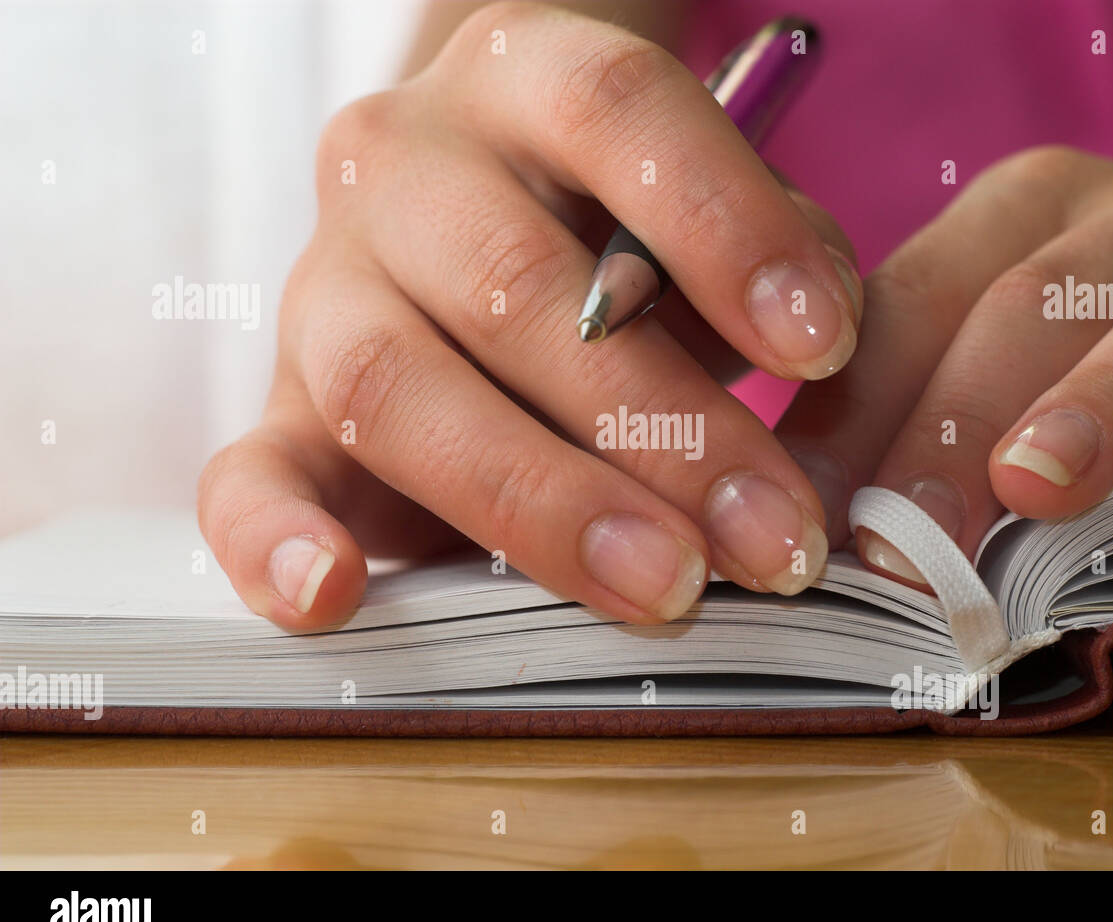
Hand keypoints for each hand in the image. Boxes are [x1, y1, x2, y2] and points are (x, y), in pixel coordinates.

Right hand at [198, 2, 862, 629]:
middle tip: (772, 539)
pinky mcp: (277, 411)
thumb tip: (818, 340)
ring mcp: (322, 290)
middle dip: (663, 428)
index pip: (617, 112)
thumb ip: (771, 253)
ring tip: (661, 588)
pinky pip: (240, 475)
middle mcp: (401, 166)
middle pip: (515, 284)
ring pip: (395, 387)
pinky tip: (331, 599)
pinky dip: (273, 542)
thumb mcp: (702, 218)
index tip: (822, 350)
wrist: (463, 245)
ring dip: (540, 501)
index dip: (724, 226)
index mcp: (521, 81)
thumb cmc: (615, 238)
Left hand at [778, 146, 1112, 586]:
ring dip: (1098, 409)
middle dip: (946, 429)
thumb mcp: (1011, 358)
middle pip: (1017, 306)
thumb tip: (831, 532)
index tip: (797, 516)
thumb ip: (932, 416)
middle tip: (898, 545)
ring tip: (1037, 488)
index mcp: (1018, 218)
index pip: (905, 307)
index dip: (846, 416)